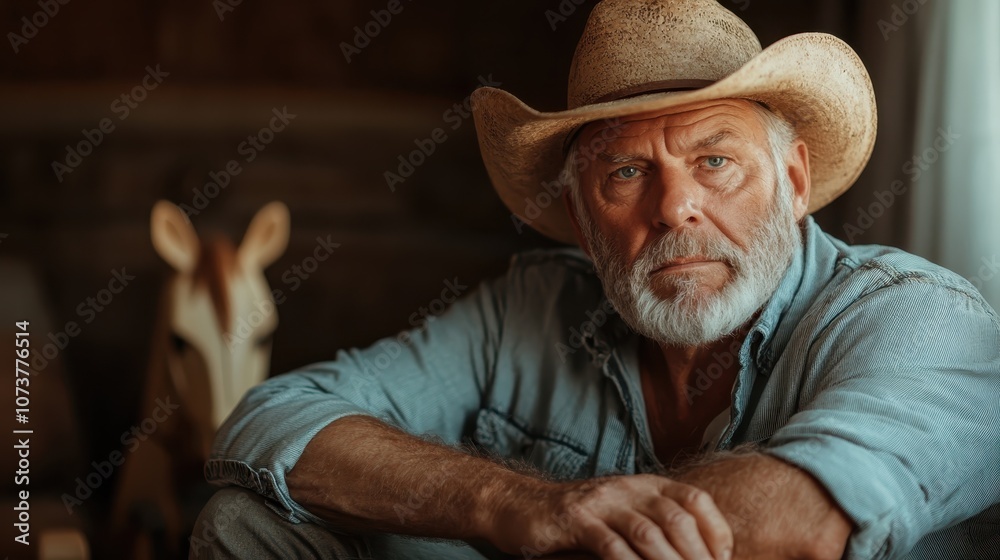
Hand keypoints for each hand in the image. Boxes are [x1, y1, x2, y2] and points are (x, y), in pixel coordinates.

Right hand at [487, 474, 732, 559]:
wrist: (520, 506)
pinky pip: (610, 546)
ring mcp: (601, 502)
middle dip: (698, 557)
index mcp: (646, 485)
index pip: (695, 500)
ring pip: (648, 533)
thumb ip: (654, 529)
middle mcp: (628, 488)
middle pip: (677, 519)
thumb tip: (698, 555)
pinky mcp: (575, 520)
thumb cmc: (578, 521)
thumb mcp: (622, 517)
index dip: (717, 531)